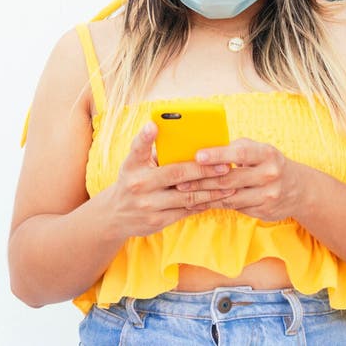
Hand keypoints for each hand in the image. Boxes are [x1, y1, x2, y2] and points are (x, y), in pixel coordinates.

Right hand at [109, 122, 236, 238]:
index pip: (138, 148)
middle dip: (204, 169)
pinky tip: (217, 198)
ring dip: (210, 190)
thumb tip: (180, 135)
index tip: (153, 125)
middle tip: (225, 165)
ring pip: (186, 195)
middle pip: (176, 173)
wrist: (116, 215)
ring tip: (229, 184)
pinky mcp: (157, 221)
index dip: (145, 136)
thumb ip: (152, 151)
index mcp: (132, 165)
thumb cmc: (133, 180)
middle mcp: (139, 184)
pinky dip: (203, 203)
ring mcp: (148, 204)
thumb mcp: (134, 163)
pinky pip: (186, 210)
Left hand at [180, 138, 305, 221]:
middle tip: (181, 179)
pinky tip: (199, 202)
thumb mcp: (260, 151)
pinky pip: (234, 208)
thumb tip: (208, 150)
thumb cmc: (269, 163)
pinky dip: (215, 204)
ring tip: (184, 192)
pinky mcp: (263, 211)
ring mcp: (267, 195)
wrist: (298, 189)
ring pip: (230, 196)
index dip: (219, 154)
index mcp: (267, 154)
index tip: (198, 155)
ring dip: (205, 194)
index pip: (240, 153)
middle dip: (203, 179)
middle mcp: (269, 175)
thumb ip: (238, 149)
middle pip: (231, 178)